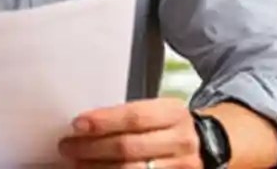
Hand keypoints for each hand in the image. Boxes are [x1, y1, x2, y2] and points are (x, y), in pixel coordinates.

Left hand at [59, 97, 200, 167]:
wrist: (209, 146)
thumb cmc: (171, 127)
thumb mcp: (159, 112)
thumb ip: (128, 118)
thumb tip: (85, 126)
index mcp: (173, 114)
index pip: (134, 117)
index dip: (103, 121)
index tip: (78, 124)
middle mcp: (180, 142)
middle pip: (129, 147)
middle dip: (92, 148)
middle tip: (67, 146)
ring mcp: (180, 168)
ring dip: (97, 168)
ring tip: (76, 164)